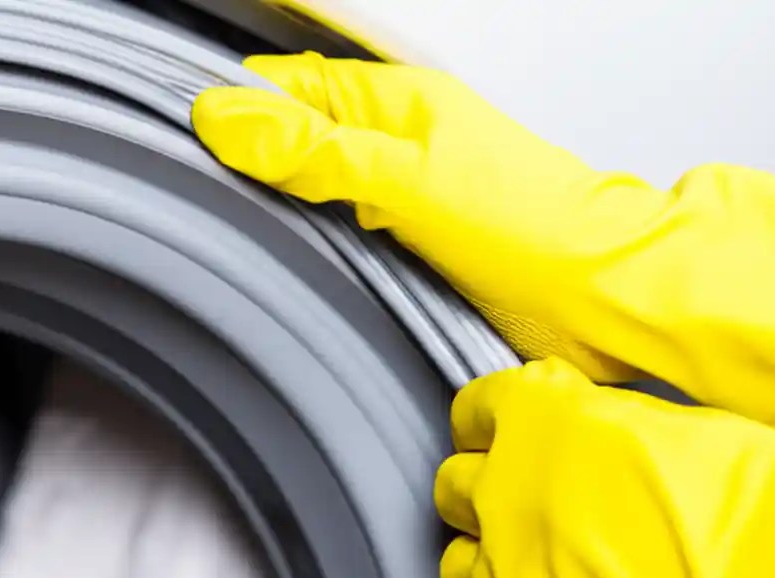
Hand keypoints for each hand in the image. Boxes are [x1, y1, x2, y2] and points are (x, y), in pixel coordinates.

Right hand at [193, 52, 774, 445]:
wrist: (601, 296)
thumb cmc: (532, 226)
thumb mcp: (407, 179)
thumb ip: (316, 151)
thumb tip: (224, 118)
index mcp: (395, 100)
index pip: (285, 84)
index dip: (230, 104)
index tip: (173, 134)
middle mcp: (392, 138)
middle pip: (291, 130)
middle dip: (239, 153)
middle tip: (179, 183)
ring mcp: (399, 189)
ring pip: (309, 180)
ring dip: (268, 198)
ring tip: (210, 218)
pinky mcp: (408, 240)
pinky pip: (335, 226)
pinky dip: (302, 236)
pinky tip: (275, 254)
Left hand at [436, 357, 774, 577]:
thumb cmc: (756, 499)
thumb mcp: (672, 420)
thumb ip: (602, 425)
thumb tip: (594, 438)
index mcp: (538, 420)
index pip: (476, 409)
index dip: (490, 421)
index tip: (502, 430)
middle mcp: (506, 495)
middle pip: (452, 488)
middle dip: (481, 492)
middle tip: (518, 502)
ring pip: (455, 569)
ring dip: (483, 566)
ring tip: (521, 570)